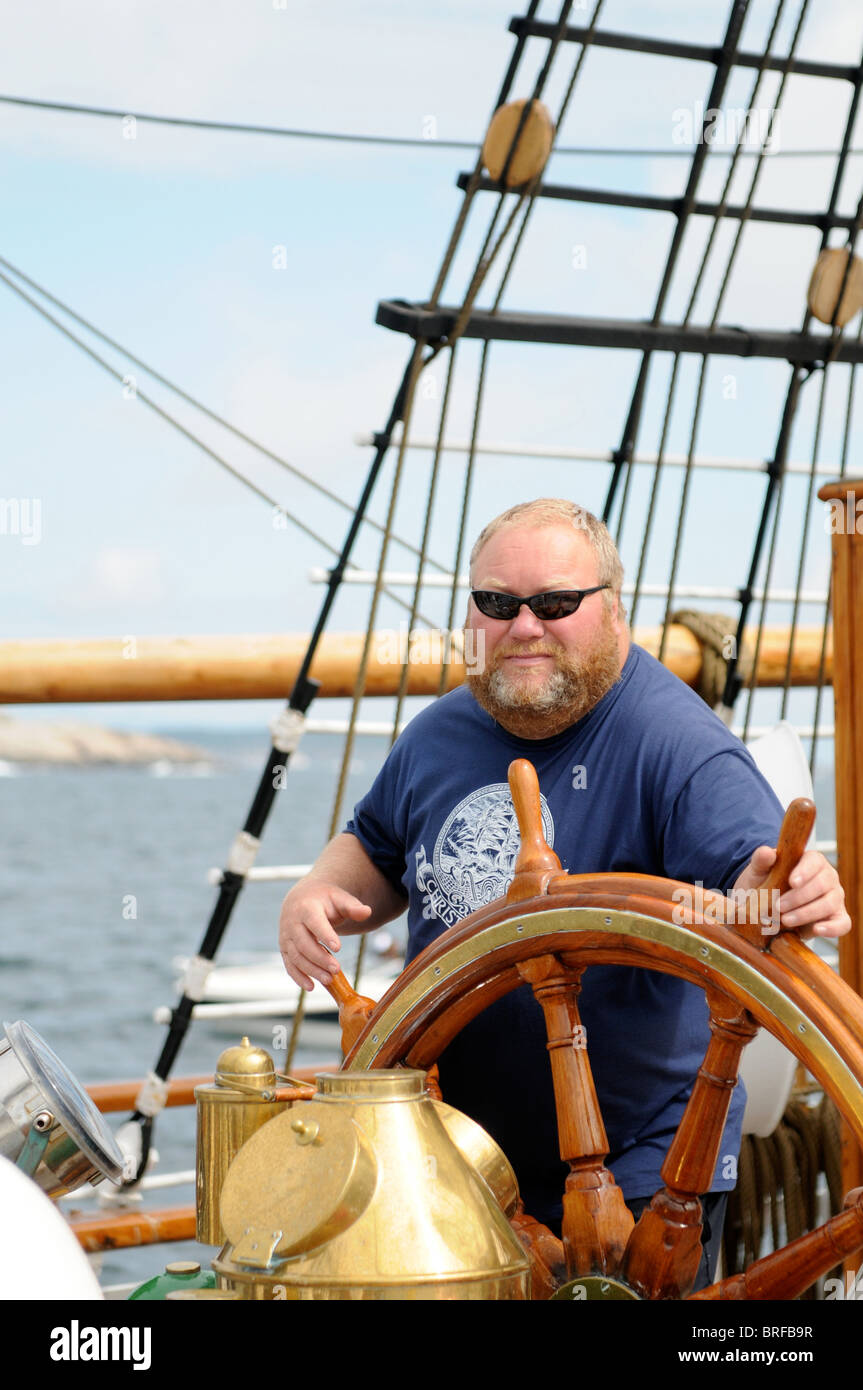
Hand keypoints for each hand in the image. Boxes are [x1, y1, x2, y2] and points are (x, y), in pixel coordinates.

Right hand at [279, 881, 371, 989]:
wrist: (301, 899)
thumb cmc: (324, 900)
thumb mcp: (339, 899)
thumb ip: (353, 907)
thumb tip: (367, 912)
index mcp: (306, 908)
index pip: (315, 922)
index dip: (325, 935)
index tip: (338, 948)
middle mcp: (292, 922)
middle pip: (304, 943)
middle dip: (320, 958)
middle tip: (336, 969)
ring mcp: (286, 937)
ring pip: (296, 957)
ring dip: (312, 970)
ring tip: (329, 980)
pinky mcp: (285, 949)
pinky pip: (289, 965)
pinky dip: (298, 977)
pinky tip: (311, 987)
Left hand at [732, 847, 849, 939]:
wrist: (765, 907)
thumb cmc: (764, 883)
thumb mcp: (758, 871)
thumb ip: (761, 860)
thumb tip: (767, 852)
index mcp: (812, 861)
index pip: (815, 861)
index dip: (804, 871)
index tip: (791, 882)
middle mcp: (827, 877)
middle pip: (822, 884)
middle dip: (799, 897)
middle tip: (778, 906)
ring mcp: (834, 897)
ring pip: (830, 904)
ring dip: (807, 913)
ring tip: (785, 920)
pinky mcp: (837, 918)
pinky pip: (843, 923)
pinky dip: (832, 928)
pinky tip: (816, 930)